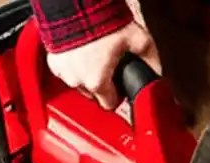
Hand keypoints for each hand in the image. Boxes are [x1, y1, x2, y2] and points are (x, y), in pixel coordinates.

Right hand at [46, 22, 161, 110]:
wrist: (79, 5)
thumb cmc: (104, 22)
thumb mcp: (138, 39)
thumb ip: (150, 60)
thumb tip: (155, 72)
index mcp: (97, 82)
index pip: (109, 105)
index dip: (118, 95)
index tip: (120, 86)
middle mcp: (77, 81)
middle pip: (94, 94)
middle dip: (102, 83)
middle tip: (110, 65)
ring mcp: (63, 72)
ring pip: (79, 83)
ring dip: (87, 74)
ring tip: (95, 56)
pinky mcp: (53, 62)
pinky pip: (66, 71)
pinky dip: (74, 64)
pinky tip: (82, 52)